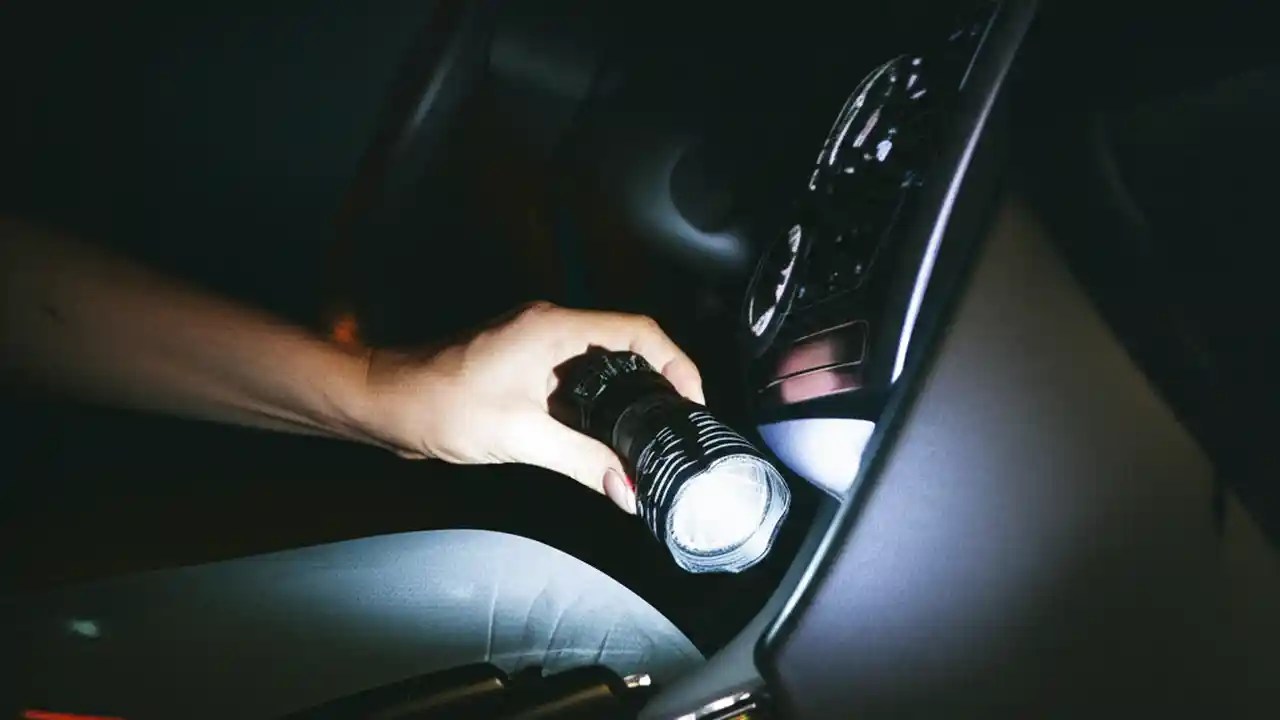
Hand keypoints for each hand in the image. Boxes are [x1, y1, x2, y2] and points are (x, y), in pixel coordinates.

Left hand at [360, 302, 704, 512]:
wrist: (385, 403)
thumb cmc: (443, 407)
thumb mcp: (521, 438)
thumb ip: (582, 461)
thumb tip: (629, 490)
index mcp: (555, 328)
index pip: (639, 330)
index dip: (676, 362)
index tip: (693, 401)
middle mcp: (550, 327)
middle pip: (626, 343)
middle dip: (660, 380)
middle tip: (680, 423)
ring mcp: (536, 344)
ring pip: (602, 361)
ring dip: (630, 392)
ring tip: (654, 433)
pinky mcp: (524, 366)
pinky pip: (577, 377)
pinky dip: (600, 402)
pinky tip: (609, 436)